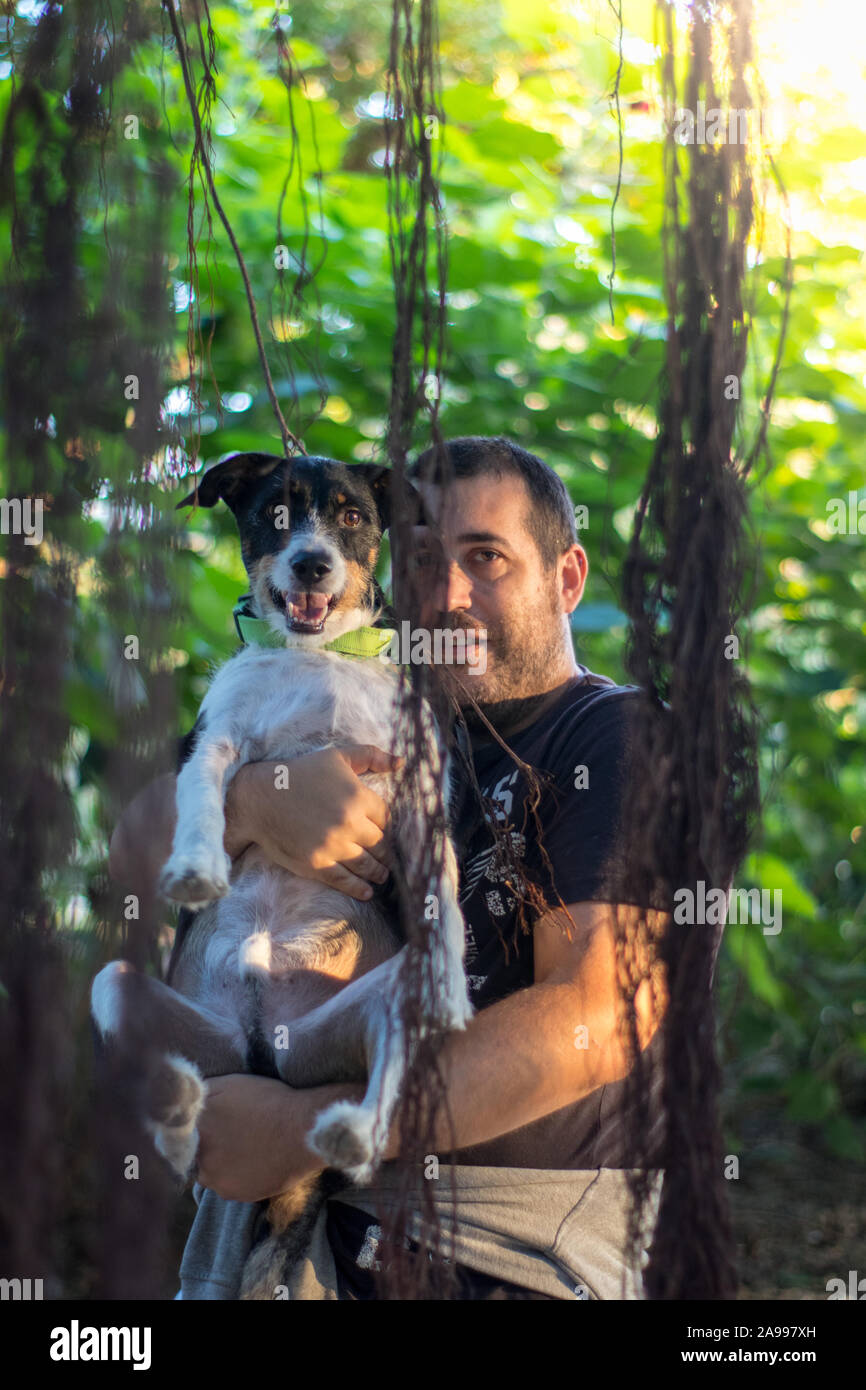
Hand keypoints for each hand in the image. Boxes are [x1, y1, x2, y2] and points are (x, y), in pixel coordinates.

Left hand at [195, 1074, 364, 1201]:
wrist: (303, 1129)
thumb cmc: (269, 1101)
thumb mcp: (230, 1083)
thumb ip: (200, 1095)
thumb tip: (186, 1102)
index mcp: (195, 1129)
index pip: (179, 1135)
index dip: (191, 1130)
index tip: (204, 1127)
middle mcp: (198, 1158)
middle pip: (194, 1154)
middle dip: (208, 1146)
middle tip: (232, 1135)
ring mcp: (216, 1179)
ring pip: (211, 1172)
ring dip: (221, 1162)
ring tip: (246, 1148)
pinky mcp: (235, 1194)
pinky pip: (229, 1185)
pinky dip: (238, 1175)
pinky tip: (255, 1160)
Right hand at [223, 744, 401, 901]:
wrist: (261, 797)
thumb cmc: (300, 773)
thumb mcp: (337, 756)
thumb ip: (371, 755)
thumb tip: (401, 763)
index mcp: (358, 797)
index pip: (385, 817)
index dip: (386, 826)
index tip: (384, 832)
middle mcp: (349, 823)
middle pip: (380, 844)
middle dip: (386, 853)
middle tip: (390, 861)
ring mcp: (333, 845)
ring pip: (366, 865)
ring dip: (378, 873)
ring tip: (382, 876)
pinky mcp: (317, 863)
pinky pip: (344, 880)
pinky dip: (358, 889)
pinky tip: (367, 892)